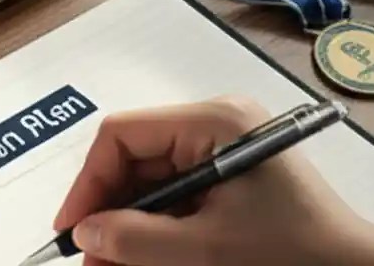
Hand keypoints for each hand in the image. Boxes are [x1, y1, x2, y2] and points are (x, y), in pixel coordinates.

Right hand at [54, 97, 368, 265]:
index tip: (72, 228)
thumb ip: (136, 239)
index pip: (123, 135)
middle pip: (135, 159)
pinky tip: (142, 259)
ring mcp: (226, 152)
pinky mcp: (233, 179)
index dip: (89, 182)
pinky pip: (177, 199)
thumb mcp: (205, 250)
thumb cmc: (301, 255)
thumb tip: (86, 231)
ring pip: (152, 184)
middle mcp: (218, 126)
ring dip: (129, 227)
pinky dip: (156, 231)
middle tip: (91, 257)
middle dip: (108, 211)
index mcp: (215, 122)